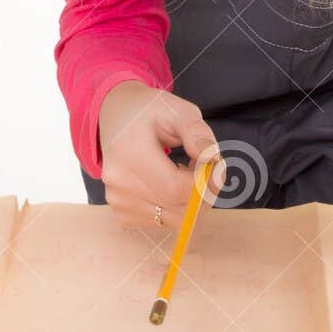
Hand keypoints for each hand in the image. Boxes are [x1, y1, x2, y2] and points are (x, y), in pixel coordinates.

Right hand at [97, 81, 225, 229]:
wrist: (114, 116)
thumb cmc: (148, 111)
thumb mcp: (177, 109)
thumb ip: (197, 133)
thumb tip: (212, 159)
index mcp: (128, 153)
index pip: (175, 188)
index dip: (205, 185)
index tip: (217, 167)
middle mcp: (118, 182)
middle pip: (177, 209)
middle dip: (202, 193)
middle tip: (205, 167)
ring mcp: (117, 201)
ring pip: (173, 220)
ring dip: (189, 201)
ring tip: (184, 172)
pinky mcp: (121, 213)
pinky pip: (161, 222)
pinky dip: (174, 208)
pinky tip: (169, 183)